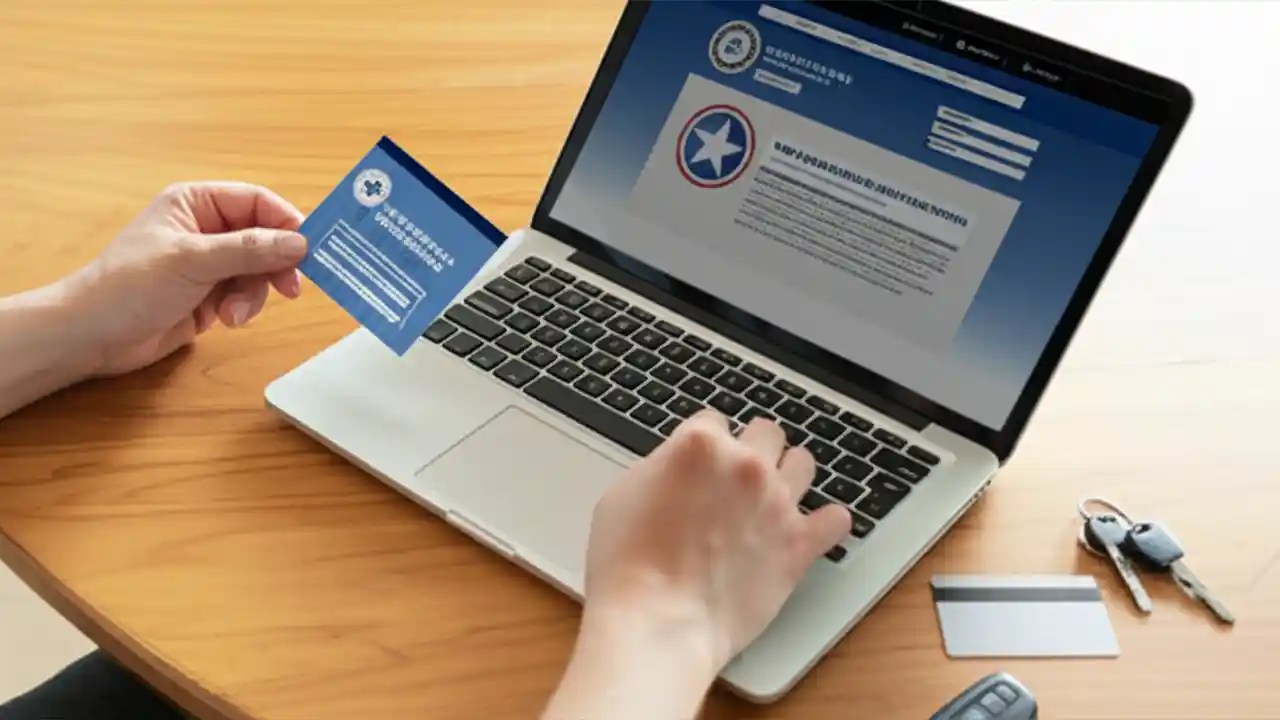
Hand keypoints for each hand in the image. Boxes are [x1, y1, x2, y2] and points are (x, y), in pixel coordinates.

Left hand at [65, 182, 307, 375]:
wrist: (92, 336)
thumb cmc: (130, 286)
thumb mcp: (193, 260)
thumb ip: (250, 249)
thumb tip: (301, 242)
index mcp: (196, 203)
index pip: (257, 202)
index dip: (286, 222)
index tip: (311, 248)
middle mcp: (206, 229)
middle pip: (265, 238)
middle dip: (275, 264)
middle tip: (292, 288)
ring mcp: (208, 264)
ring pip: (258, 271)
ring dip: (254, 293)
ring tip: (235, 313)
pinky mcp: (209, 296)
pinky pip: (245, 295)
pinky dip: (243, 308)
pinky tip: (225, 320)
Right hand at [542, 412, 849, 719]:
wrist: (658, 621)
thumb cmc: (628, 566)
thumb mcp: (621, 495)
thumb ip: (660, 469)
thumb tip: (676, 471)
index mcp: (700, 445)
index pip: (713, 420)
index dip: (703, 445)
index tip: (698, 466)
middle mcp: (745, 465)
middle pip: (766, 432)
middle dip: (751, 450)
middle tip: (735, 478)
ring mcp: (778, 504)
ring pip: (804, 463)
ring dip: (789, 474)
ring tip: (773, 496)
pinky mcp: (799, 546)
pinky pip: (835, 520)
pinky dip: (827, 523)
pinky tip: (814, 529)